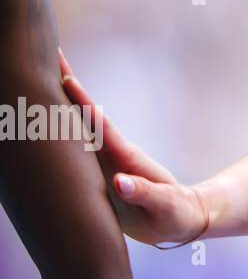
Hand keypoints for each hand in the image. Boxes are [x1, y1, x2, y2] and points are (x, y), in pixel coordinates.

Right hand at [58, 49, 208, 246]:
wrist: (180, 220)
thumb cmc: (174, 212)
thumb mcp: (163, 205)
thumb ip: (143, 193)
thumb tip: (119, 182)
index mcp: (126, 158)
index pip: (99, 124)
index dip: (82, 101)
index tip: (65, 77)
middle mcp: (112, 154)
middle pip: (83, 116)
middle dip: (64, 88)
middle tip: (45, 58)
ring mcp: (105, 163)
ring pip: (75, 131)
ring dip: (57, 107)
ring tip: (35, 83)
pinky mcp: (99, 176)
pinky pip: (74, 154)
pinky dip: (57, 136)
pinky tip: (42, 126)